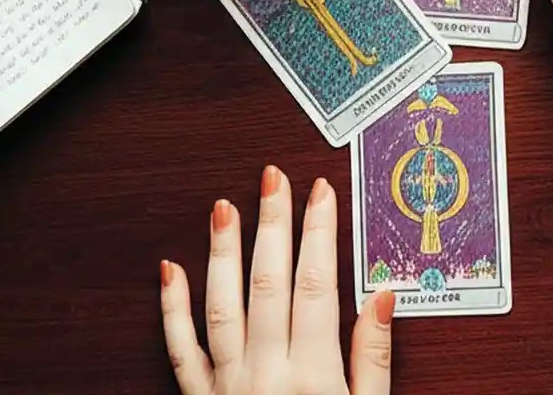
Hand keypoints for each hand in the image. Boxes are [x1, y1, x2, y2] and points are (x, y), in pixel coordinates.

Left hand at [160, 166, 395, 393]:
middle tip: (272, 179)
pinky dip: (172, 309)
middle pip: (268, 283)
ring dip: (223, 252)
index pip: (317, 286)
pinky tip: (171, 270)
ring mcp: (229, 385)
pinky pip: (181, 349)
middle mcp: (266, 374)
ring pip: (223, 306)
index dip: (319, 233)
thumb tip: (381, 299)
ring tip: (224, 208)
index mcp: (314, 377)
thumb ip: (373, 359)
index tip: (321, 194)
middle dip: (273, 224)